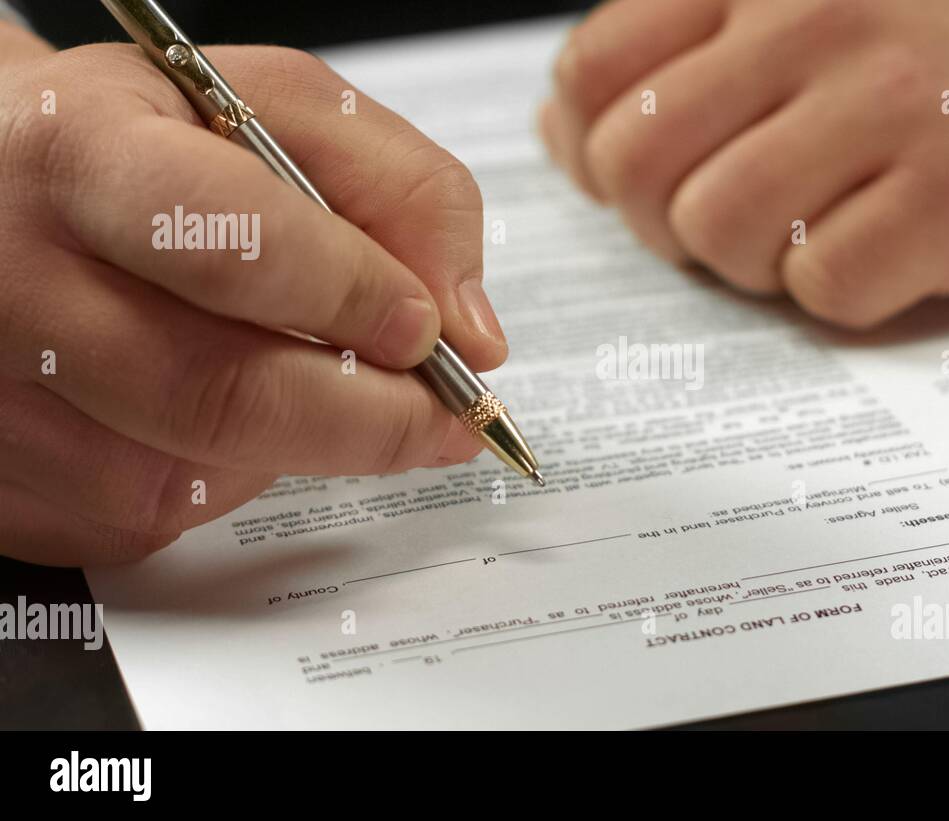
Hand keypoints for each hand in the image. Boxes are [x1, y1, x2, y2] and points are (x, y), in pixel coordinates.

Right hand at [0, 30, 505, 563]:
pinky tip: (210, 404)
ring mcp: (3, 401)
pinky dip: (227, 474)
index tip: (433, 333)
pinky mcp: (11, 489)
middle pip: (224, 398)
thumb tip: (471, 334)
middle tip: (444, 422)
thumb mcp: (281, 110)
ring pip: (202, 474)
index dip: (356, 300)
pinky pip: (156, 517)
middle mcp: (18, 283)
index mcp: (84, 157)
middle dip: (372, 422)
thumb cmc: (148, 143)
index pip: (234, 249)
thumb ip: (403, 194)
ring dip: (297, 444)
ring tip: (295, 371)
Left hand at [541, 0, 948, 326]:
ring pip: (715, 232)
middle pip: (636, 163)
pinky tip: (887, 250)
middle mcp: (816, 23)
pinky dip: (839, 292)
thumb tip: (570, 130)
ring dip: (748, 263)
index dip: (591, 144)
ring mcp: (888, 107)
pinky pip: (822, 287)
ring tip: (812, 233)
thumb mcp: (828, 3)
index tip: (633, 174)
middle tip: (724, 221)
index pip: (598, 67)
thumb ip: (691, 53)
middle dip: (661, 219)